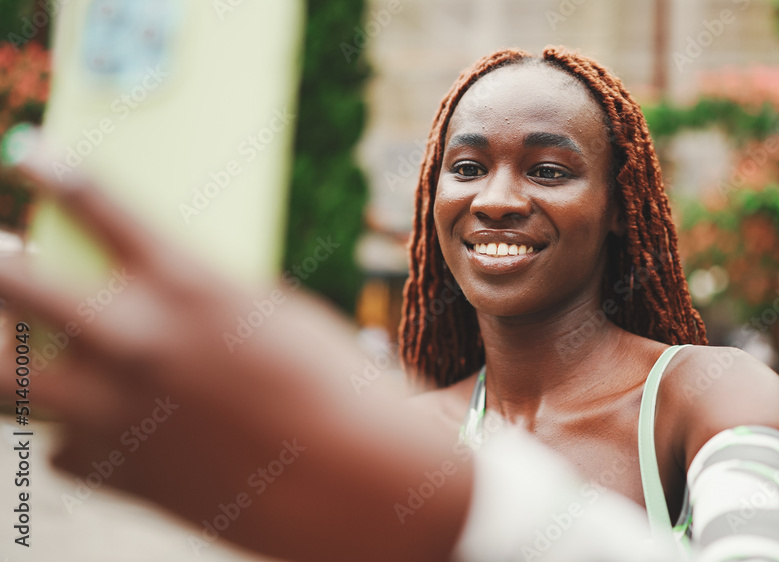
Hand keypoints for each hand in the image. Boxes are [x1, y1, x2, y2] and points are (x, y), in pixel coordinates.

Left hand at [0, 128, 471, 560]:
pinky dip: (79, 436)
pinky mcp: (113, 471)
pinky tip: (111, 432)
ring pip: (5, 379)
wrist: (345, 486)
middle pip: (15, 287)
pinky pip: (63, 446)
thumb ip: (207, 303)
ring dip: (8, 359)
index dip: (57, 173)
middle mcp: (136, 340)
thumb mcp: (278, 320)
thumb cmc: (333, 390)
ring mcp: (113, 408)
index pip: (102, 207)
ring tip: (14, 349)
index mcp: (188, 285)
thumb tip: (158, 302)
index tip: (29, 155)